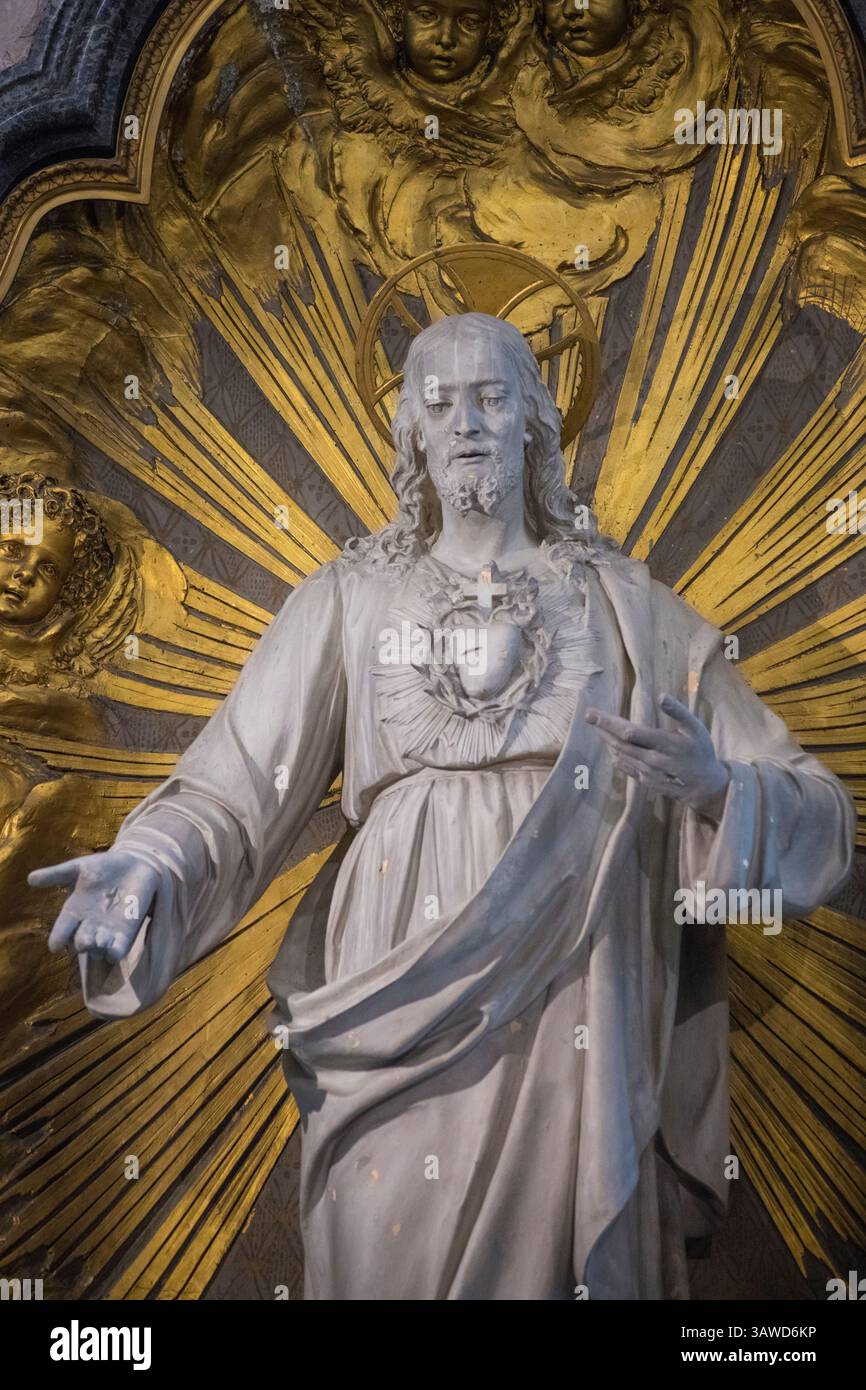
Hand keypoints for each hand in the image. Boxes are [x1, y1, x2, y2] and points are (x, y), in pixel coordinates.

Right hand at [28, 851, 159, 963]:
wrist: (135, 863)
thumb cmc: (104, 866)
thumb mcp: (78, 868)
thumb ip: (56, 874)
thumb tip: (30, 879)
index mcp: (74, 911)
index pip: (62, 931)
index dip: (58, 939)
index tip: (55, 945)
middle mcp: (88, 925)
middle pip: (80, 943)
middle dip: (81, 943)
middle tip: (84, 940)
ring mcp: (107, 930)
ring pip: (98, 950)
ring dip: (98, 948)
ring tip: (99, 941)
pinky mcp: (126, 932)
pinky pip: (118, 950)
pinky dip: (115, 952)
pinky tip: (114, 950)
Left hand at [585, 694, 730, 821]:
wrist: (706, 785)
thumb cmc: (701, 751)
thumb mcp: (696, 728)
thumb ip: (679, 711)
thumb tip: (661, 696)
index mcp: (664, 744)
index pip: (630, 732)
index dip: (609, 723)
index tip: (593, 713)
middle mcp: (652, 760)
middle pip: (620, 744)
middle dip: (602, 729)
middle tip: (589, 716)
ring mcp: (647, 773)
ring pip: (620, 755)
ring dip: (607, 741)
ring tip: (597, 727)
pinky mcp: (645, 782)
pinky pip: (625, 767)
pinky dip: (615, 754)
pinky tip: (609, 745)